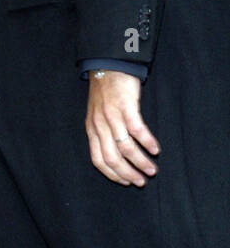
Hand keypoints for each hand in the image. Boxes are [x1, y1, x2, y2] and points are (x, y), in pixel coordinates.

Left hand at [85, 70, 159, 186]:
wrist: (108, 65)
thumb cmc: (105, 91)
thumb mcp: (97, 115)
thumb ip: (102, 132)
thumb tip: (115, 154)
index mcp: (92, 130)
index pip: (98, 160)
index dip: (112, 174)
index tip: (126, 182)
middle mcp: (100, 125)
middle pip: (112, 158)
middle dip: (128, 173)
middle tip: (142, 182)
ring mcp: (112, 116)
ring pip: (125, 147)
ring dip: (140, 161)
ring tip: (152, 170)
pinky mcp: (126, 106)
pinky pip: (137, 130)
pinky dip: (147, 142)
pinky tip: (155, 150)